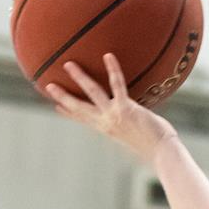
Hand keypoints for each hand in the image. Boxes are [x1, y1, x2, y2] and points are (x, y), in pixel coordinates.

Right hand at [45, 54, 177, 160]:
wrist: (161, 152)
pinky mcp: (125, 108)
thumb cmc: (155, 145)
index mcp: (106, 129)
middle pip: (79, 107)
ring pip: (92, 92)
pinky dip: (113, 69)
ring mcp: (114, 115)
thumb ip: (130, 124)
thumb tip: (136, 117)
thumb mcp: (136, 135)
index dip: (69, 113)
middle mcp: (106, 122)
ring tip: (68, 64)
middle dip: (62, 96)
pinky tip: (108, 56)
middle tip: (47, 86)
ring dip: (79, 77)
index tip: (56, 107)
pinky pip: (117, 84)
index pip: (83, 120)